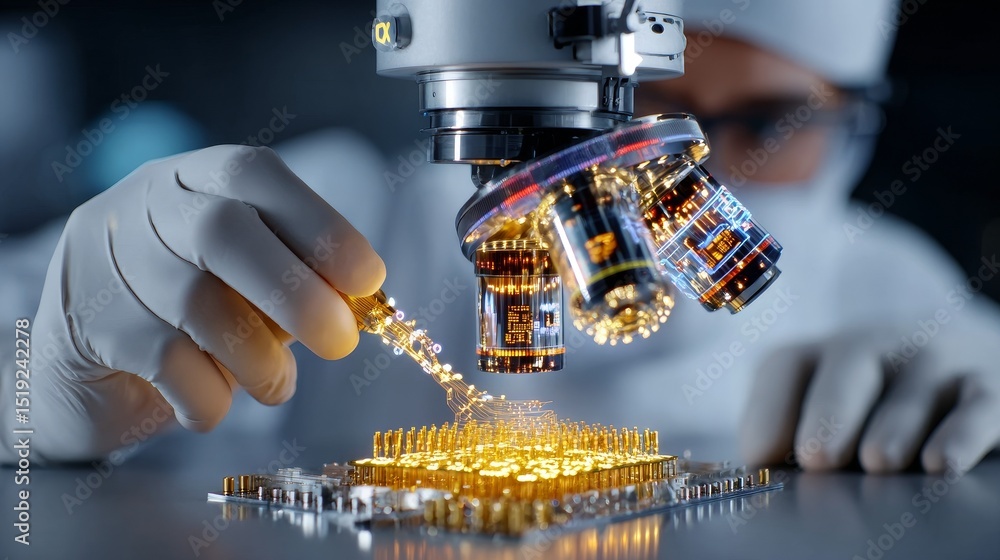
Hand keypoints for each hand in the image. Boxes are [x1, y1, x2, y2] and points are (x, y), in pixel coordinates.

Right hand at [27, 145, 384, 461]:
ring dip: (258, 359)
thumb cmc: (188, 317)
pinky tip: (213, 403)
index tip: (368, 278)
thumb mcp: (246, 282)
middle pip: (222, 232)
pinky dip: (211, 396)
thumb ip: (295, 280)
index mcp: (194, 179)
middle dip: (295, 292)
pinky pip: (168, 365)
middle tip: (339, 341)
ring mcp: (105, 261)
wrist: (82, 369)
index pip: (255, 175)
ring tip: (275, 385)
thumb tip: (357, 303)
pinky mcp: (86, 325)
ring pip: (198, 304)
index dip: (320, 225)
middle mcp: (142, 205)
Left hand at [740, 319, 999, 473]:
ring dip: (894, 426)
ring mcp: (937, 361)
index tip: (759, 457)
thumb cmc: (878, 407)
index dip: (769, 410)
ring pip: (913, 388)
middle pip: (849, 364)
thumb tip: (772, 481)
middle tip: (816, 458)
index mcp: (823, 355)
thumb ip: (798, 437)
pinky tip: (944, 463)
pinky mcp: (991, 385)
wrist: (968, 368)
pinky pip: (979, 405)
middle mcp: (878, 346)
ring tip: (878, 462)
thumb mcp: (835, 411)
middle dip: (830, 412)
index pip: (786, 368)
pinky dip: (963, 433)